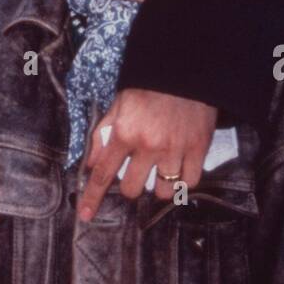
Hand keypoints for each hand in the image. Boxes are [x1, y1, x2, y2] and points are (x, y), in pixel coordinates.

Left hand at [79, 89, 217, 220]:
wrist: (184, 68)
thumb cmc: (148, 86)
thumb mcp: (118, 105)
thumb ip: (102, 135)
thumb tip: (91, 164)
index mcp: (125, 132)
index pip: (103, 173)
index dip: (93, 198)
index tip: (86, 215)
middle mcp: (148, 145)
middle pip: (133, 189)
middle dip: (130, 186)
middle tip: (136, 174)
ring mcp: (174, 149)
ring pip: (162, 191)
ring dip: (158, 187)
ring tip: (160, 173)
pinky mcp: (198, 148)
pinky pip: (189, 183)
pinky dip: (182, 182)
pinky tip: (179, 171)